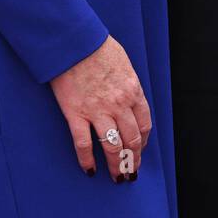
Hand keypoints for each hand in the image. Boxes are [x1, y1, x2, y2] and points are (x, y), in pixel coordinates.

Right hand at [50, 35, 150, 182]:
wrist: (73, 40)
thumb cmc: (96, 46)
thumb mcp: (122, 62)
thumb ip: (127, 83)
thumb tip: (128, 97)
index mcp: (132, 91)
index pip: (144, 124)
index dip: (143, 142)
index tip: (139, 150)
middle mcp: (119, 104)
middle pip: (131, 140)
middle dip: (133, 159)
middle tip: (130, 172)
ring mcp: (98, 111)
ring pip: (113, 147)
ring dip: (116, 166)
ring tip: (117, 177)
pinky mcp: (76, 114)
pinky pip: (84, 144)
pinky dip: (87, 160)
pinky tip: (89, 170)